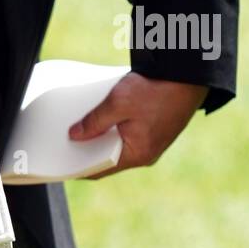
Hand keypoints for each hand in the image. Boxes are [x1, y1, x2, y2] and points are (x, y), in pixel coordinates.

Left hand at [68, 72, 208, 178]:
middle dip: (85, 149)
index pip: (99, 169)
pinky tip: (99, 116)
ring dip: (99, 137)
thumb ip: (95, 121)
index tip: (59, 161)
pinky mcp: (153, 131)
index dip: (77, 166)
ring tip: (77, 126)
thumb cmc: (157, 90)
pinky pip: (126, 135)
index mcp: (137, 154)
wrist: (189, 78)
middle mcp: (144, 154)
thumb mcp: (119, 103)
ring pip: (116, 145)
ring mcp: (150, 143)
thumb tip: (75, 136)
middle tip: (62, 141)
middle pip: (106, 157)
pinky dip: (112, 128)